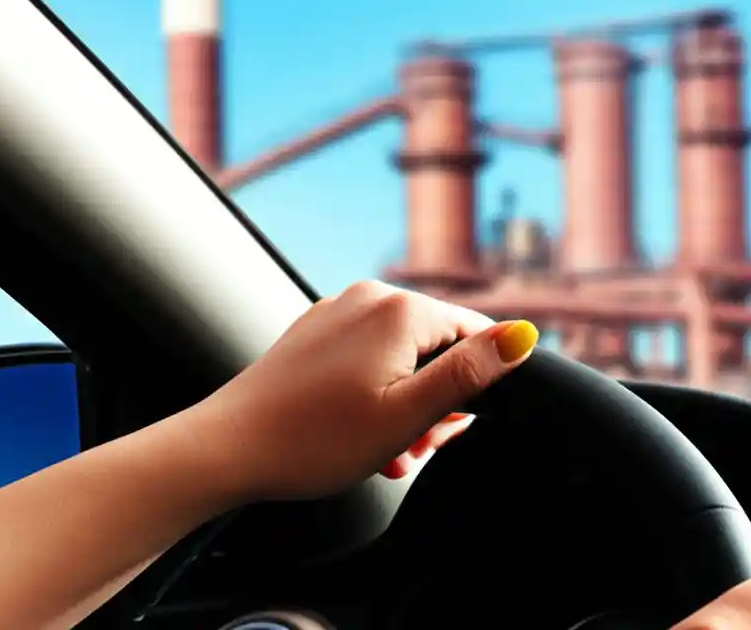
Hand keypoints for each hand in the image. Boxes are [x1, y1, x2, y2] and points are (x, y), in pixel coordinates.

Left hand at [188, 280, 539, 501]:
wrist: (227, 449)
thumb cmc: (314, 440)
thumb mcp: (406, 415)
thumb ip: (469, 373)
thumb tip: (522, 335)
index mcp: (398, 309)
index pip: (474, 334)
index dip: (474, 388)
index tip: (448, 430)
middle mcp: (367, 298)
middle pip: (437, 346)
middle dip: (436, 401)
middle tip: (413, 448)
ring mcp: (336, 314)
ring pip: (402, 358)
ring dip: (405, 408)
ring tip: (384, 452)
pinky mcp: (314, 335)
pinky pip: (367, 360)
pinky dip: (374, 397)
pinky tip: (359, 437)